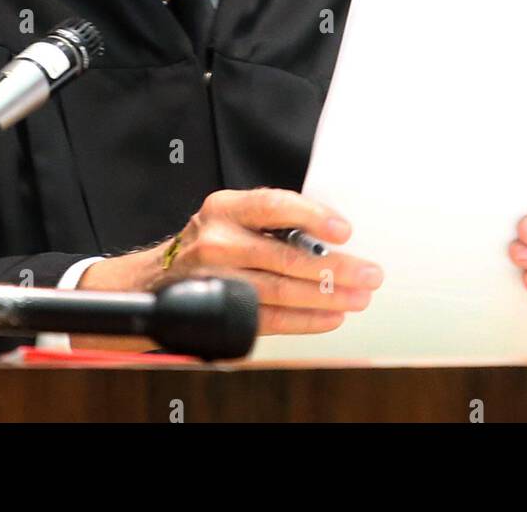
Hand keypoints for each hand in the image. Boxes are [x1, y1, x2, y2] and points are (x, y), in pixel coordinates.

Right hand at [81, 187, 382, 337]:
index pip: (273, 205)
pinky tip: (330, 318)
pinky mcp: (220, 308)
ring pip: (280, 291)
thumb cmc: (211, 241)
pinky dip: (305, 320)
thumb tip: (332, 236)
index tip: (345, 230)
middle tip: (369, 274)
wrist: (157, 278)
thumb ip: (273, 222)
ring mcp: (215, 278)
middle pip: (284, 257)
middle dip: (334, 268)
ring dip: (327, 298)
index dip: (312, 216)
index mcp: (224, 207)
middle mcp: (216, 240)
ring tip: (357, 298)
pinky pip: (269, 319)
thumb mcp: (232, 217)